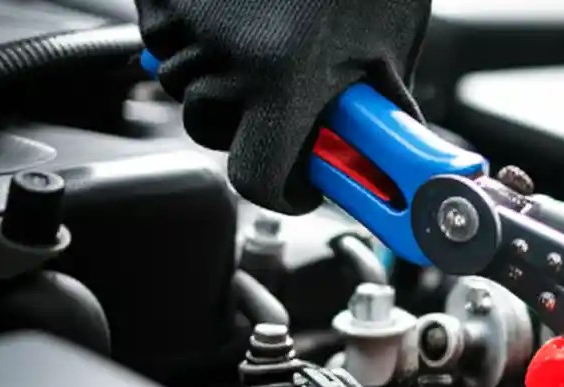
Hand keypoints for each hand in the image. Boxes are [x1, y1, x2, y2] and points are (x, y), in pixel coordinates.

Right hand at [135, 0, 431, 213]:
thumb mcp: (390, 42)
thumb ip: (385, 109)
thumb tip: (396, 158)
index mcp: (285, 81)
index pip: (257, 178)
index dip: (282, 190)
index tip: (300, 183)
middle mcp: (226, 58)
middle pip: (215, 134)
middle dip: (249, 128)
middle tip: (287, 99)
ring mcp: (185, 24)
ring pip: (187, 85)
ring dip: (221, 78)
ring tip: (268, 39)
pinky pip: (166, 39)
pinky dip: (196, 37)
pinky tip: (240, 12)